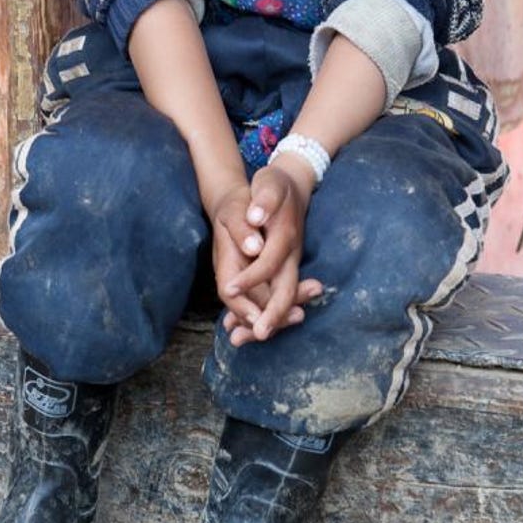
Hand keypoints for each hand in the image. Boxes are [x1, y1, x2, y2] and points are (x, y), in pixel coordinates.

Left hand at [211, 162, 322, 345]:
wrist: (291, 185)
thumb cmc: (276, 185)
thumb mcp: (269, 183)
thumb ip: (265, 200)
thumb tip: (256, 216)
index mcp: (287, 238)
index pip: (270, 263)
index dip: (252, 277)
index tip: (231, 289)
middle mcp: (291, 257)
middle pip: (285, 291)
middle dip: (273, 315)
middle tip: (257, 335)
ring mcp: (289, 265)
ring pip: (280, 299)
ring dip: (263, 320)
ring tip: (238, 339)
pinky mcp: (282, 270)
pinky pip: (274, 296)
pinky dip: (259, 312)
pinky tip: (238, 327)